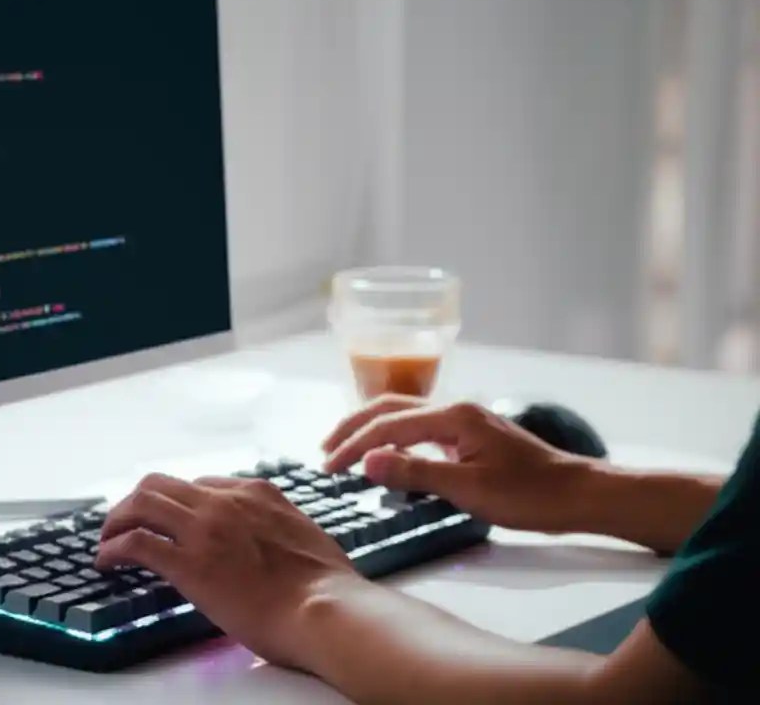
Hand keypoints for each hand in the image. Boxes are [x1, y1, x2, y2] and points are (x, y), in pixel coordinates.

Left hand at [95, 474, 366, 671]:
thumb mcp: (305, 536)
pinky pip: (135, 544)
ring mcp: (204, 529)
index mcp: (256, 494)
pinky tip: (106, 563)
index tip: (169, 520)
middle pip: (161, 484)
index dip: (178, 503)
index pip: (201, 484)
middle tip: (125, 524)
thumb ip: (279, 528)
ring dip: (116, 520)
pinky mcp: (188, 563)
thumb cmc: (327, 587)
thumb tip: (274, 542)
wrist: (327, 610)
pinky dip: (112, 549)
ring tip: (107, 540)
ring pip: (140, 503)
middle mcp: (224, 502)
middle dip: (137, 502)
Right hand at [322, 395, 597, 532]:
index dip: (354, 447)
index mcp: (453, 416)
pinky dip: (393, 437)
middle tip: (325, 451)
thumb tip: (367, 462)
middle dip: (353, 427)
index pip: (388, 426)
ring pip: (404, 415)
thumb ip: (415, 473)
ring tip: (345, 448)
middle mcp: (456, 409)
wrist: (579, 494)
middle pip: (390, 408)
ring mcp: (464, 420)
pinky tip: (386, 454)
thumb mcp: (469, 490)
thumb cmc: (531, 495)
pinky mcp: (470, 435)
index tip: (329, 469)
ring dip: (371, 429)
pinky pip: (420, 428)